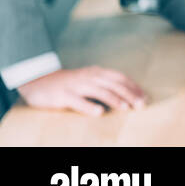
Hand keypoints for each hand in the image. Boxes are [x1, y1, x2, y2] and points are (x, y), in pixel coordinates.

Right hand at [16, 66, 147, 114]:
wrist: (39, 80)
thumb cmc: (70, 82)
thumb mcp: (89, 78)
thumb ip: (105, 83)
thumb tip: (128, 94)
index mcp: (97, 72)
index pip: (120, 78)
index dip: (134, 87)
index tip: (145, 97)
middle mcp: (89, 77)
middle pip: (114, 85)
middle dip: (129, 95)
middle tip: (140, 105)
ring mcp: (77, 86)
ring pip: (99, 91)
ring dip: (114, 99)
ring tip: (125, 108)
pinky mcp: (64, 95)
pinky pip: (78, 101)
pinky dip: (89, 106)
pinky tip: (99, 112)